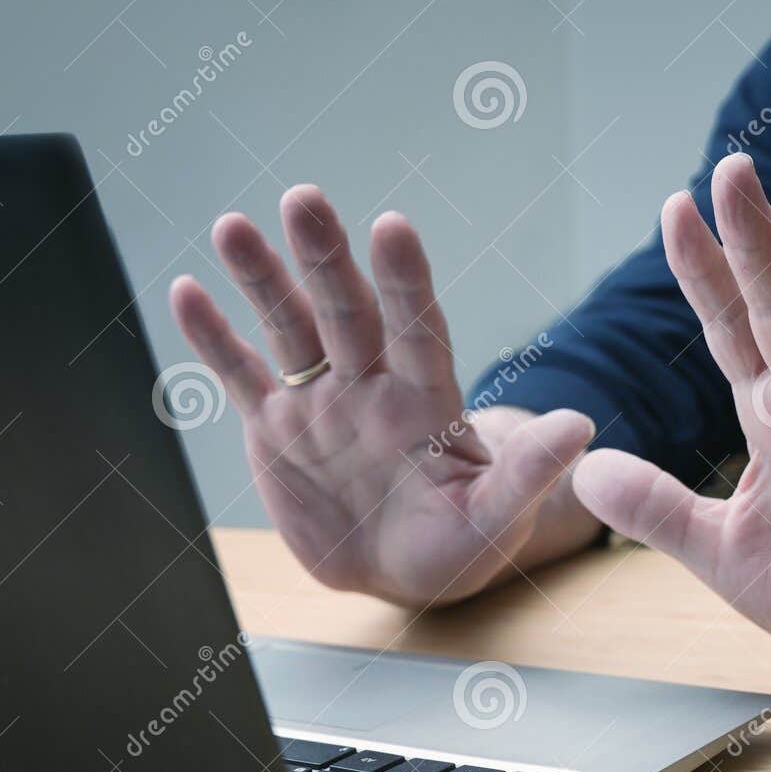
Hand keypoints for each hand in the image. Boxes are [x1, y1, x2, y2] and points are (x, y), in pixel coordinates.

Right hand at [170, 186, 597, 605]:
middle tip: (305, 200)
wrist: (403, 571)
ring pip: (288, 328)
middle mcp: (371, 384)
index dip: (406, 281)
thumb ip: (528, 473)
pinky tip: (187, 292)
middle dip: (325, 258)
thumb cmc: (461, 544)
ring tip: (233, 228)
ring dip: (261, 279)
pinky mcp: (275, 428)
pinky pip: (242, 375)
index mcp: (427, 400)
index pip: (417, 329)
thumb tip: (583, 427)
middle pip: (346, 312)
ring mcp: (320, 401)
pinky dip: (213, 339)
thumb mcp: (498, 516)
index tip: (393, 228)